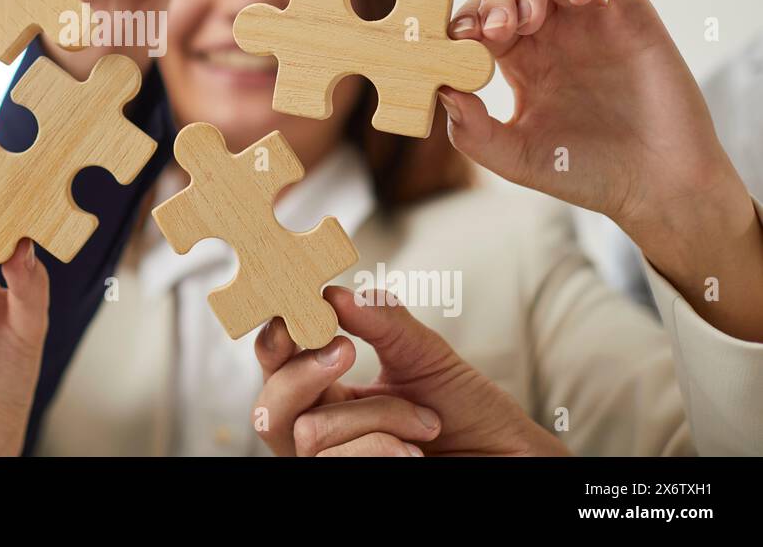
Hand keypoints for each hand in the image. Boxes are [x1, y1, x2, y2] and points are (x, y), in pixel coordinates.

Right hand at [254, 287, 567, 456]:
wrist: (510, 457)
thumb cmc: (467, 411)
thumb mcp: (425, 353)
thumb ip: (382, 321)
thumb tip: (335, 292)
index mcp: (327, 392)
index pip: (278, 366)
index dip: (273, 341)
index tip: (292, 315)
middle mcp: (320, 432)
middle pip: (270, 407)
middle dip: (302, 372)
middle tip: (346, 349)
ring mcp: (334, 465)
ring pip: (311, 432)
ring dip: (378, 417)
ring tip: (424, 421)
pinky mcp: (347, 485)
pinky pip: (338, 461)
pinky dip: (383, 446)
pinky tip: (415, 451)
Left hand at [439, 0, 762, 340]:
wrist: (656, 188)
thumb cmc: (585, 174)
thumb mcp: (515, 158)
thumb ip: (471, 131)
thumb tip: (441, 88)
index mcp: (520, 63)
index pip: (480, 19)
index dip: (464, 19)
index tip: (457, 38)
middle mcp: (553, 37)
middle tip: (495, 29)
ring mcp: (592, 23)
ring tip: (530, 16)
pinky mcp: (633, 17)